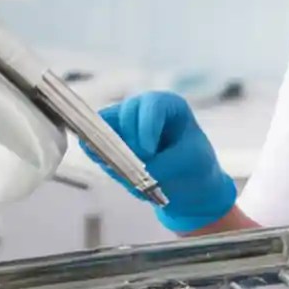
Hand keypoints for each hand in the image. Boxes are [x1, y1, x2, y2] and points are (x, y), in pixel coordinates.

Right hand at [80, 91, 236, 232]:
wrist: (187, 185)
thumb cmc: (194, 165)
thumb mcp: (188, 163)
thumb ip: (161, 164)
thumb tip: (126, 167)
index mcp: (169, 105)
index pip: (153, 104)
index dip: (147, 125)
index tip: (148, 151)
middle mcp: (143, 108)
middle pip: (126, 113)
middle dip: (129, 140)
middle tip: (140, 165)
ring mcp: (123, 124)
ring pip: (105, 128)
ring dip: (114, 152)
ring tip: (132, 173)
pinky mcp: (108, 142)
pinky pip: (94, 145)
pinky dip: (101, 159)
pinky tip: (116, 172)